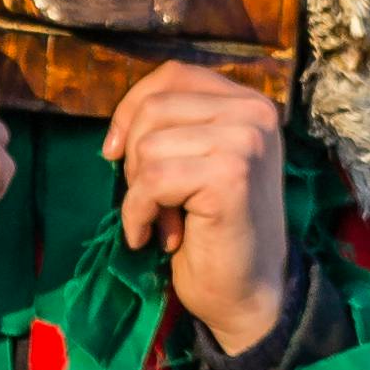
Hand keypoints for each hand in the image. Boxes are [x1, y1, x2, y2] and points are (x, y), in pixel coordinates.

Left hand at [105, 63, 289, 362]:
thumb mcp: (197, 162)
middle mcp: (255, 113)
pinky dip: (138, 214)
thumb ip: (177, 127)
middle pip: (154, 108)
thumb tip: (120, 123)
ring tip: (166, 222)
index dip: (132, 108)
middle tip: (153, 202)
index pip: (173, 74)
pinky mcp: (230, 175)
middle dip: (135, 158)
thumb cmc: (216, 232)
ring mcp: (246, 141)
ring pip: (148, 146)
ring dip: (140, 193)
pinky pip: (151, 181)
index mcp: (250, 103)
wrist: (248, 294)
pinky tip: (156, 237)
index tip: (115, 152)